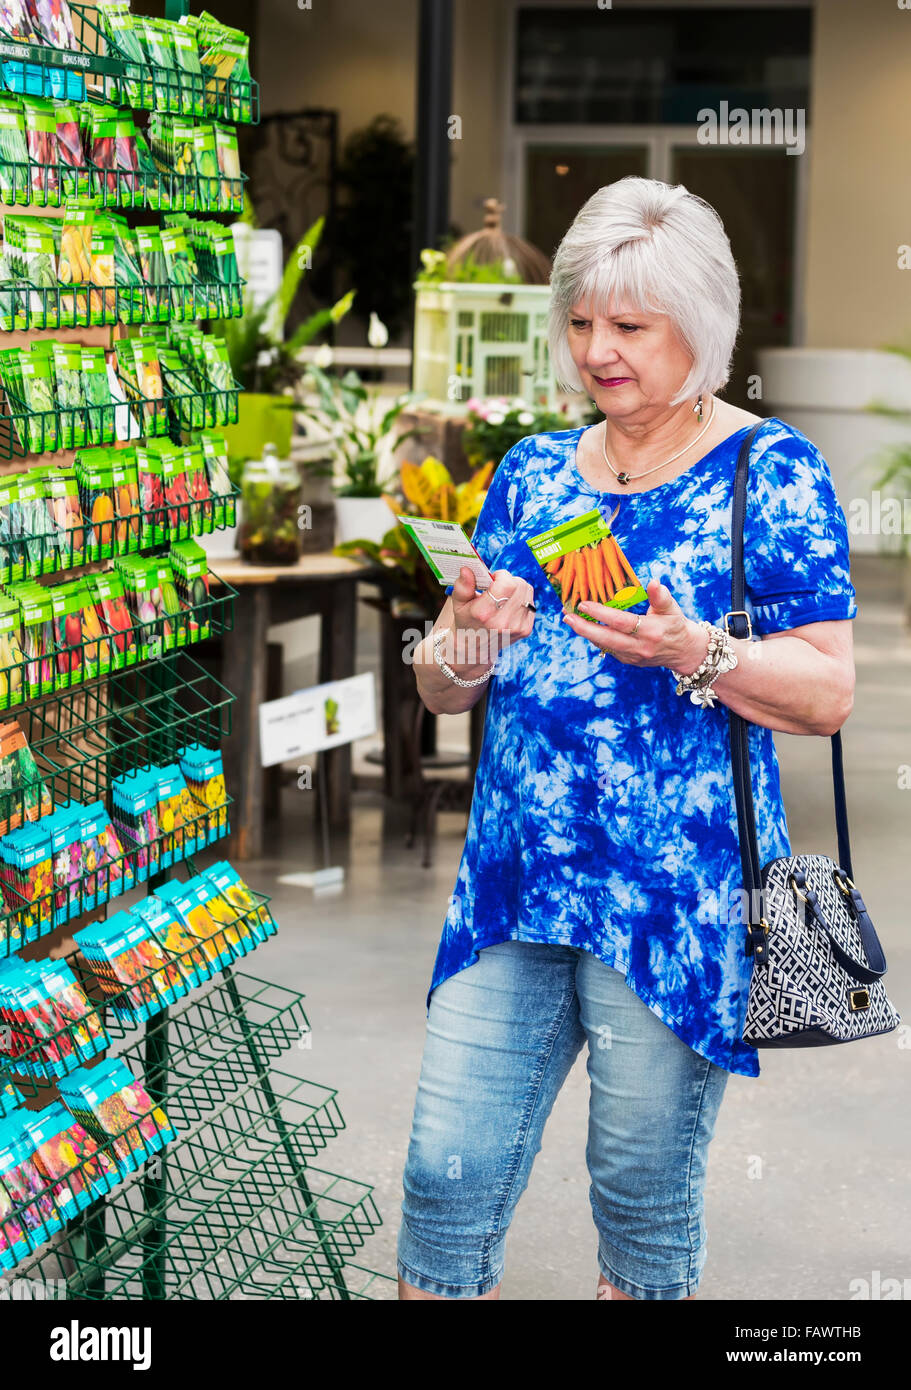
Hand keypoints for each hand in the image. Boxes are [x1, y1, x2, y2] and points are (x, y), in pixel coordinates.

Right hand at [448, 565, 534, 665]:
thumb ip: (462, 586)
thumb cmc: (466, 621)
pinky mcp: (526, 630)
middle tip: (498, 586)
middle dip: (509, 580)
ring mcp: (516, 627)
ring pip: (527, 591)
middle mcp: (502, 622)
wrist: (475, 648)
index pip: (506, 584)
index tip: (493, 579)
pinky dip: (522, 599)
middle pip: (519, 585)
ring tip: (503, 595)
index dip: (501, 575)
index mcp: (484, 614)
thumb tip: (467, 569)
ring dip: (516, 588)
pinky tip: (510, 605)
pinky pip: (531, 602)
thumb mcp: (458, 604)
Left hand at [561, 576, 708, 670]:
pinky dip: (596, 638)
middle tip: (567, 617)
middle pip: (607, 639)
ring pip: (605, 645)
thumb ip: (660, 596)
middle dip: (585, 628)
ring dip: (586, 633)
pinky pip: (608, 649)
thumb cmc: (676, 625)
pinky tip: (585, 628)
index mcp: (651, 631)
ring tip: (570, 620)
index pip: (622, 623)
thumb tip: (653, 582)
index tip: (584, 604)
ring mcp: (633, 657)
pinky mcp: (629, 661)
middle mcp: (640, 647)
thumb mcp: (672, 608)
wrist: (684, 652)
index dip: (602, 614)